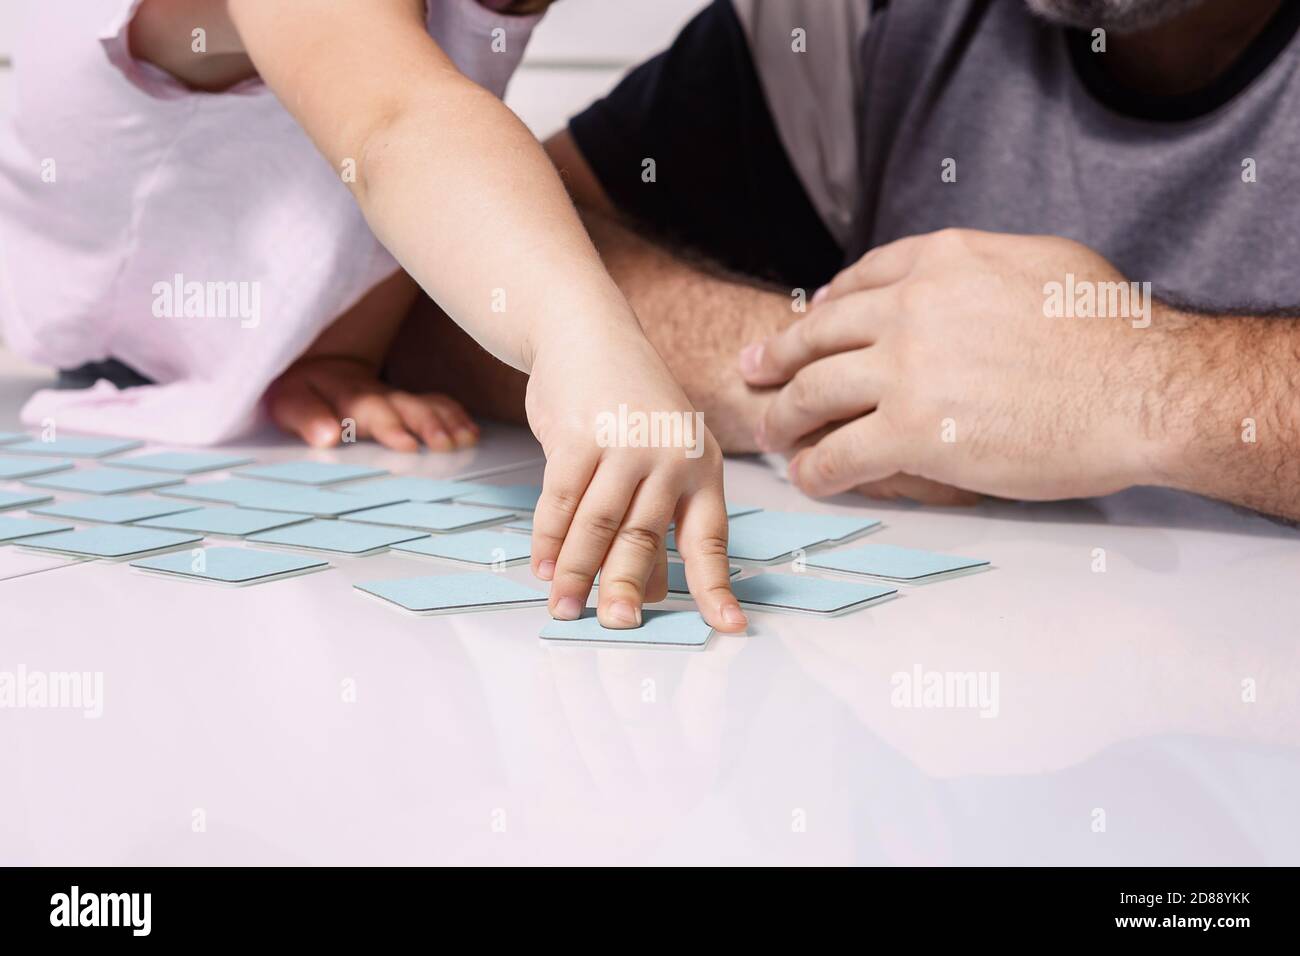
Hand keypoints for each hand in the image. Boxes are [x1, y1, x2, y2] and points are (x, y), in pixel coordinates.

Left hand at [266, 355, 478, 451]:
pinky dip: (455, 417)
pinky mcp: (410, 401)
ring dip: (445, 423)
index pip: (363, 407)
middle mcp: (373, 393)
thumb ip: (308, 419)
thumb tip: (326, 436)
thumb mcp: (291, 403)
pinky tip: (470, 434)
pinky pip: (437, 404)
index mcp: (340, 394)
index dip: (388, 426)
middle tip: (442, 445)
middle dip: (424, 424)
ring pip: (423, 405)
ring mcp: (395, 396)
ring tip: (463, 441)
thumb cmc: (304, 392)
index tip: (406, 444)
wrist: (320, 365)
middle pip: (402, 406)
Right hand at [525, 322, 746, 632]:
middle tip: (616, 626)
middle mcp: (671, 457)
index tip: (728, 627)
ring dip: (576, 572)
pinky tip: (542, 565)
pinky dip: (548, 537)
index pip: (711, 540)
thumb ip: (657, 519)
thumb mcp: (659, 457)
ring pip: (598, 524)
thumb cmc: (627, 407)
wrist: (589, 333)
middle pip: (644, 537)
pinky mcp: (580, 435)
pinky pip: (561, 500)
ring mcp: (625, 443)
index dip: (717, 587)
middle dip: (625, 588)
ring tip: (564, 608)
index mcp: (701, 468)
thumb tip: (652, 591)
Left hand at [739, 229, 1167, 500]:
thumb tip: (963, 278)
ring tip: (769, 433)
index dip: (824, 306)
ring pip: (813, 392)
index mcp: (943, 262)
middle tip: (752, 371)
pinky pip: (839, 453)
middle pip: (819, 334)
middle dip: (777, 356)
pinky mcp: (911, 430)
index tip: (808, 320)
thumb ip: (984, 269)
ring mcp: (906, 368)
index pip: (860, 281)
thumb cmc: (1113, 334)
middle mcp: (911, 307)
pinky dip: (814, 469)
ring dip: (783, 415)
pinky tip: (807, 479)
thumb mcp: (1044, 264)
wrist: (1144, 388)